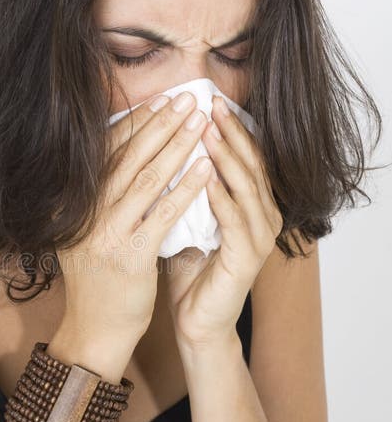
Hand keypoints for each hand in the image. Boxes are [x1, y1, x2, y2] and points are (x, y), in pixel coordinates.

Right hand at [55, 91, 211, 350]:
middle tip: (186, 98)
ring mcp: (107, 233)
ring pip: (146, 179)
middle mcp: (88, 214)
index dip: (134, 124)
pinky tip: (207, 168)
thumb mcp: (88, 234)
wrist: (93, 330)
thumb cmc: (98, 282)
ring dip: (177, 146)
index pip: (106, 153)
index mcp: (77, 204)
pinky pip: (163, 213)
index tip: (159, 101)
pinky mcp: (130, 255)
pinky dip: (186, 188)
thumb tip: (126, 160)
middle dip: (160, 124)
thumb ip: (101, 201)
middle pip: (127, 158)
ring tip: (201, 122)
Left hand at [164, 95, 283, 348]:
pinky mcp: (249, 258)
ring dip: (226, 157)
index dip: (226, 128)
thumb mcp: (183, 221)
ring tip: (207, 130)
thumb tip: (158, 148)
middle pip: (249, 163)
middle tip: (210, 103)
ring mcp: (260, 237)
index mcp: (250, 205)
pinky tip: (206, 177)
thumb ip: (183, 189)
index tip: (204, 99)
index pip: (242, 156)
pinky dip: (221, 197)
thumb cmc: (188, 271)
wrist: (197, 322)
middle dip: (229, 132)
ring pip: (246, 186)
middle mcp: (262, 216)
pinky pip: (236, 220)